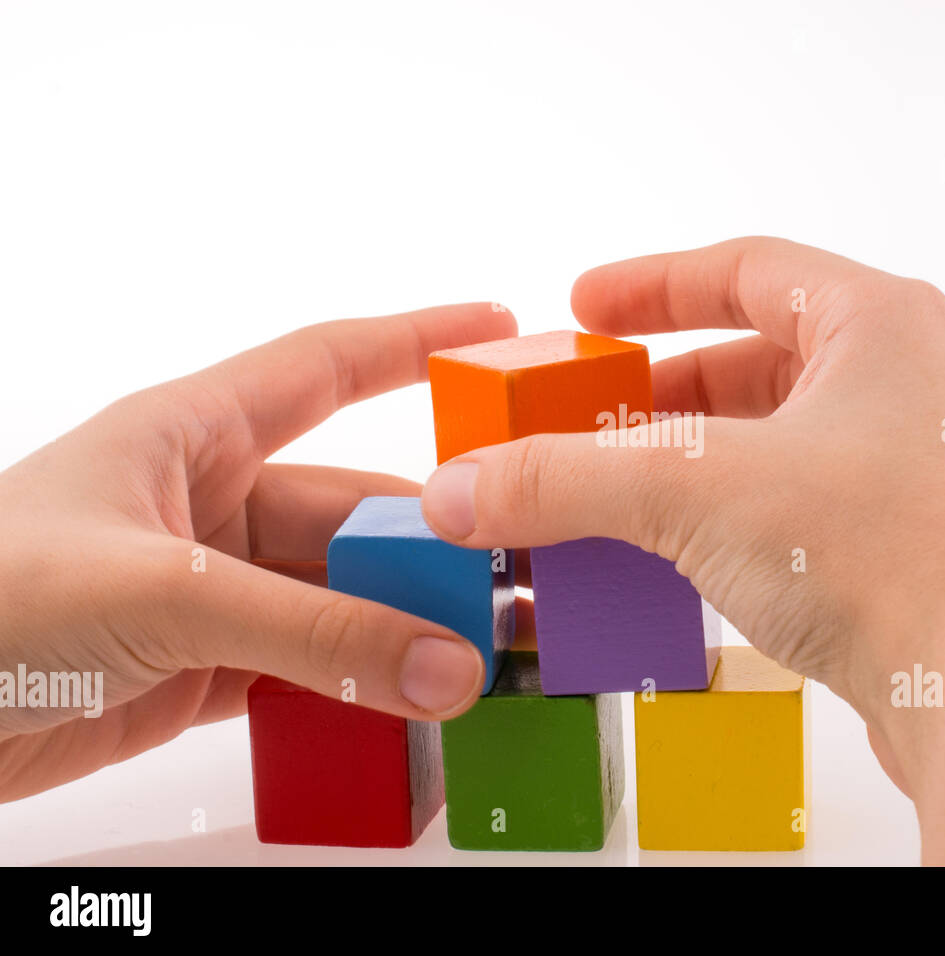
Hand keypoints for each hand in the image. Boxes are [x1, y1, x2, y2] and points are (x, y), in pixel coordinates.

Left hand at [0, 304, 514, 800]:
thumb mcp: (163, 595)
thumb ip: (314, 635)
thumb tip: (443, 663)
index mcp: (190, 435)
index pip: (325, 367)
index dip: (414, 342)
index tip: (497, 332)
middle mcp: (210, 506)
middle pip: (356, 511)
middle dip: (436, 544)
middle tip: (513, 582)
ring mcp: (212, 593)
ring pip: (343, 599)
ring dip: (407, 629)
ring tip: (478, 660)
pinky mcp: (204, 670)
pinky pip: (313, 670)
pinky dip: (365, 688)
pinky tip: (412, 703)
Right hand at [421, 237, 944, 863]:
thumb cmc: (890, 559)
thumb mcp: (697, 494)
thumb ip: (566, 481)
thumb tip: (463, 488)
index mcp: (878, 324)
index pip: (746, 269)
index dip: (651, 285)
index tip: (582, 305)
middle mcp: (901, 385)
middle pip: (750, 361)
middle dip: (654, 391)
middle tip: (580, 416)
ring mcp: (906, 467)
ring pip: (766, 442)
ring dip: (680, 464)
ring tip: (606, 492)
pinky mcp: (897, 544)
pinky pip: (785, 508)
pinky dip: (719, 518)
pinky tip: (668, 553)